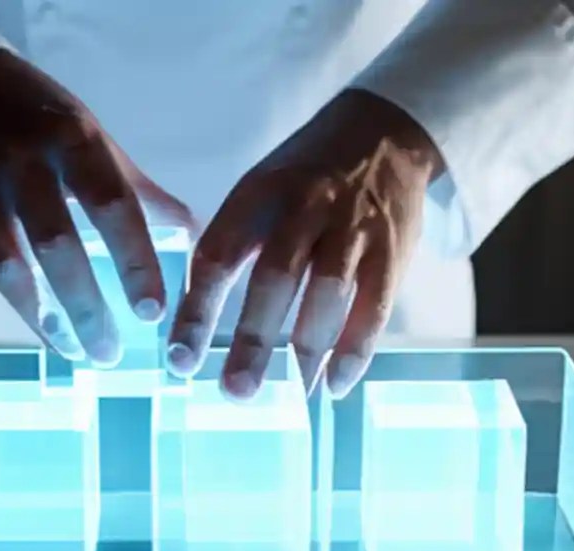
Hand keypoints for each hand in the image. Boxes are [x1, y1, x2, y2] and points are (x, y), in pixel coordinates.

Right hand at [0, 49, 192, 364]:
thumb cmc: (42, 119)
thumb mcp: (93, 137)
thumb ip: (139, 189)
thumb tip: (191, 236)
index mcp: (73, 140)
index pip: (111, 205)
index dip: (133, 259)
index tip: (153, 311)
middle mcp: (26, 164)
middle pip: (57, 243)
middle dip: (87, 304)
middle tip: (113, 352)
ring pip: (10, 264)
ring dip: (48, 317)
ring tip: (81, 354)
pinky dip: (20, 305)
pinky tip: (47, 332)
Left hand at [165, 90, 442, 398]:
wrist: (384, 133)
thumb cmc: (304, 180)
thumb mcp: (258, 192)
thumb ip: (229, 247)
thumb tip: (191, 323)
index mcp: (258, 194)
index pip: (219, 255)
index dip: (197, 311)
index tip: (180, 360)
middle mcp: (304, 207)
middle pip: (276, 277)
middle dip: (253, 340)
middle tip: (235, 391)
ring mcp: (352, 227)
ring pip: (328, 292)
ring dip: (307, 350)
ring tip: (292, 395)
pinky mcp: (393, 248)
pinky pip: (374, 305)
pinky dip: (355, 349)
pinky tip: (335, 384)